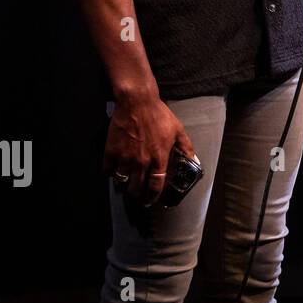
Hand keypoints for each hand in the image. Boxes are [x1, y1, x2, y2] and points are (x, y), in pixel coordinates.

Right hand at [103, 92, 195, 206]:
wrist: (137, 103)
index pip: (156, 185)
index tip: (151, 200)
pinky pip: (108, 171)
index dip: (153, 196)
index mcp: (158, 158)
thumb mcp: (178, 130)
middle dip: (138, 195)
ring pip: (122, 182)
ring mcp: (125, 157)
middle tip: (138, 196)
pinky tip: (114, 172)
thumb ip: (186, 148)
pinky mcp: (111, 151)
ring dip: (124, 186)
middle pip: (137, 188)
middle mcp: (141, 162)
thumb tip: (194, 161)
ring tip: (125, 186)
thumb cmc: (159, 115)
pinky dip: (110, 174)